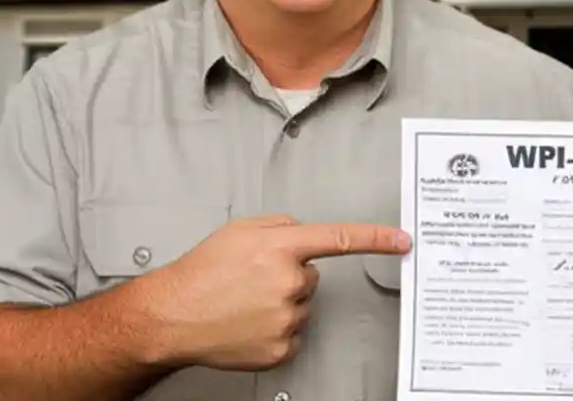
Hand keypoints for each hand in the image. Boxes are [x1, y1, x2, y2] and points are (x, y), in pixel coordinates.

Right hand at [134, 214, 410, 370]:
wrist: (172, 316)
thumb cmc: (200, 273)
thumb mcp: (239, 230)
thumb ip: (279, 226)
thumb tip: (298, 234)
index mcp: (280, 248)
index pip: (340, 238)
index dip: (377, 238)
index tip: (401, 240)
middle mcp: (288, 282)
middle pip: (311, 275)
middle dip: (289, 274)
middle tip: (253, 279)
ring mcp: (286, 317)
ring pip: (301, 304)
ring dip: (281, 301)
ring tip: (244, 301)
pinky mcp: (281, 347)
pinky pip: (293, 332)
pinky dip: (274, 328)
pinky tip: (248, 322)